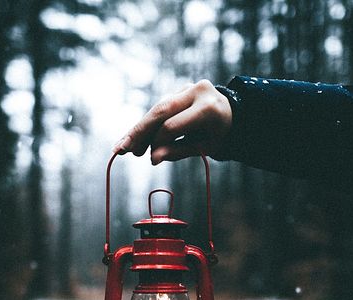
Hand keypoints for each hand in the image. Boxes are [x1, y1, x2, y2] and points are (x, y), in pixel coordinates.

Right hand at [114, 79, 232, 163]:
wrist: (231, 115)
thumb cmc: (217, 135)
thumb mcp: (203, 147)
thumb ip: (178, 151)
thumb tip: (153, 158)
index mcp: (207, 108)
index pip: (172, 125)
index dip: (158, 142)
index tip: (150, 159)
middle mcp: (196, 91)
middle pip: (160, 111)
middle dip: (139, 131)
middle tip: (121, 149)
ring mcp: (186, 87)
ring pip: (157, 108)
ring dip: (140, 129)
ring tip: (124, 148)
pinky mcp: (178, 90)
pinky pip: (159, 108)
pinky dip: (147, 123)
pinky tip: (132, 138)